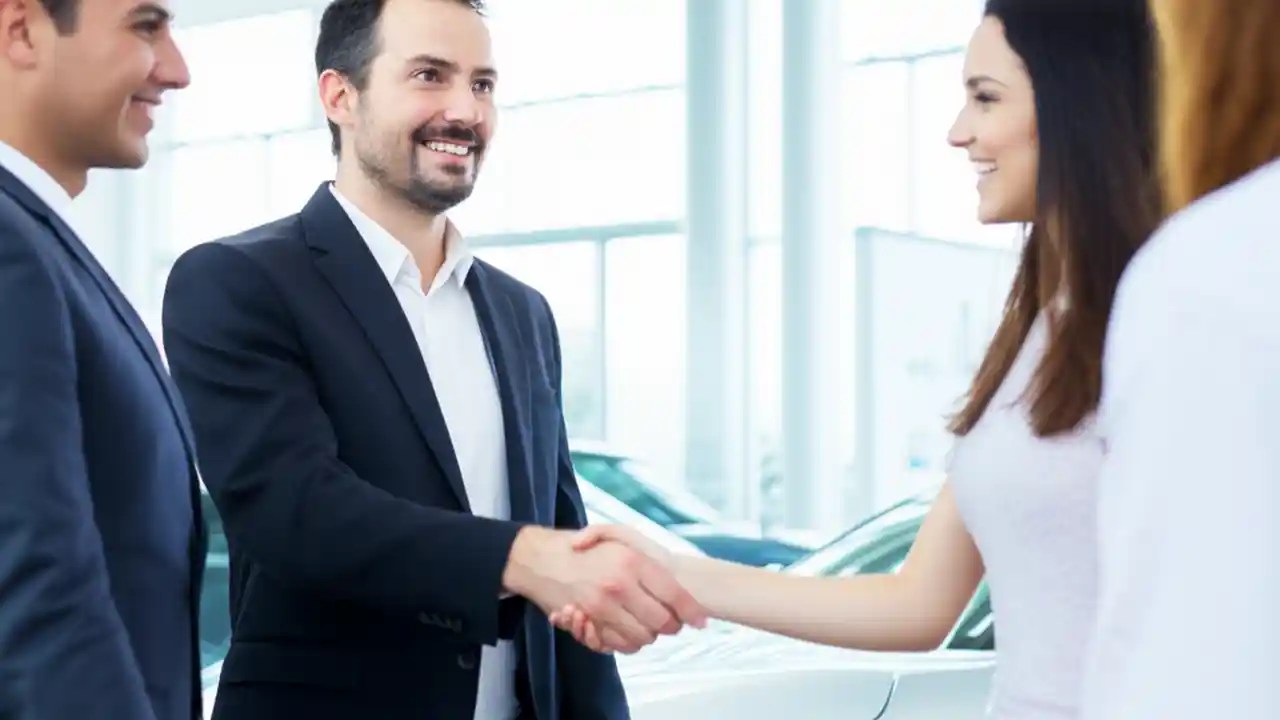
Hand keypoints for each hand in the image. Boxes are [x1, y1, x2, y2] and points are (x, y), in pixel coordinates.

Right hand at [502, 527, 705, 653]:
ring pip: (642, 637)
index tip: (701, 621)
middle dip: (669, 626)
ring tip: (643, 624)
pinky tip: (621, 629)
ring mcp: (603, 604)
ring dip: (646, 635)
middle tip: (669, 623)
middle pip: (662, 622)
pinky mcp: (587, 620)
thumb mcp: (617, 537)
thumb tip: (680, 587)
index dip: (692, 611)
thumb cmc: (582, 547)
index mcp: (634, 561)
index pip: (675, 594)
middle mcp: (621, 584)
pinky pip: (618, 644)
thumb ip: (647, 560)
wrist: (539, 557)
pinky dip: (624, 642)